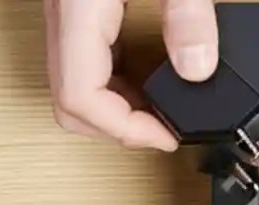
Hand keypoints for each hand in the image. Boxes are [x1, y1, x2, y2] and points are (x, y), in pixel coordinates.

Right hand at [44, 0, 218, 150]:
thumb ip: (189, 16)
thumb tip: (197, 69)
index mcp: (77, 8)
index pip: (80, 97)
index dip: (124, 132)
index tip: (166, 138)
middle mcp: (61, 14)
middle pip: (69, 103)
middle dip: (118, 130)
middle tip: (163, 133)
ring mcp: (62, 14)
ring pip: (71, 86)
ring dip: (113, 110)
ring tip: (160, 113)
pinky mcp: (75, 10)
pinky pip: (83, 63)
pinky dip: (113, 84)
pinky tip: (147, 79)